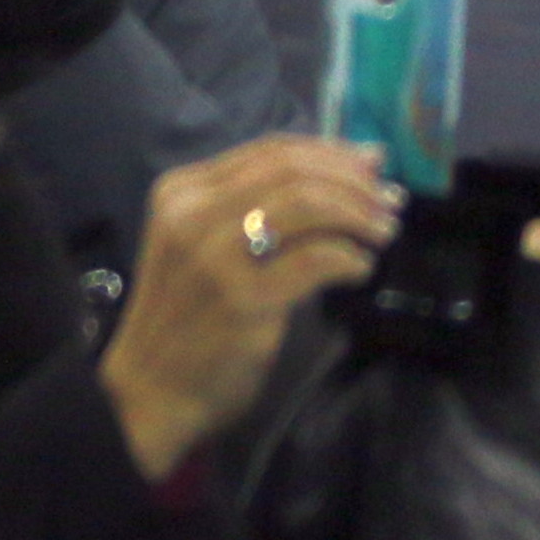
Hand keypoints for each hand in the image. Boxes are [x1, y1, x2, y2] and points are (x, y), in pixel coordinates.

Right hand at [99, 138, 396, 485]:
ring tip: (383, 231)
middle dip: (352, 180)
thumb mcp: (205, 245)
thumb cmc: (189, 318)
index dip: (332, 150)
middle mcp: (192, 213)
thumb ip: (257, 208)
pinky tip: (360, 268)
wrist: (150, 391)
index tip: (373, 163)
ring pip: (305, 204)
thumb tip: (344, 171)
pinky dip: (349, 257)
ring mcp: (215, 255)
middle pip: (291, 170)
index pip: (270, 148)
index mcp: (182, 190)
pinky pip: (314, 260)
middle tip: (389, 200)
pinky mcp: (242, 300)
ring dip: (357, 213)